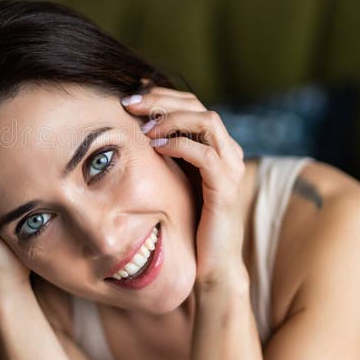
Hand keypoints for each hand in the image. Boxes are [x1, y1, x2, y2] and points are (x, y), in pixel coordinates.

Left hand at [122, 87, 247, 288]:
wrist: (209, 266)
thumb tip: (132, 127)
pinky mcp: (226, 189)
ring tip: (144, 127)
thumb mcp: (170, 180)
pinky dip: (180, 144)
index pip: (191, 104)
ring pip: (207, 121)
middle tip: (129, 103)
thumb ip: (161, 153)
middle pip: (198, 106)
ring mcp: (230, 168)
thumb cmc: (186, 223)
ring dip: (172, 118)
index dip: (162, 94)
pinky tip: (156, 147)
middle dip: (161, 100)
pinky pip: (206, 155)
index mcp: (215, 145)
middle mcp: (228, 151)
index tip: (131, 93)